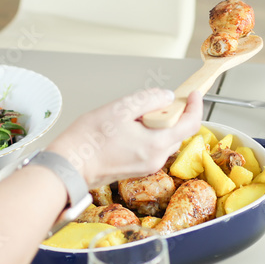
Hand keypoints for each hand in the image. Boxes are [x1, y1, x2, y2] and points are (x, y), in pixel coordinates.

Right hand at [46, 89, 202, 188]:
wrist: (69, 166)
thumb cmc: (88, 140)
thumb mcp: (120, 108)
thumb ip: (148, 100)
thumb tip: (166, 97)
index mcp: (156, 144)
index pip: (190, 125)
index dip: (195, 107)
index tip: (193, 95)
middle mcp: (155, 159)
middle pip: (178, 133)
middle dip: (174, 115)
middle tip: (157, 101)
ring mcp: (146, 166)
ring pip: (165, 141)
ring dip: (160, 126)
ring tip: (137, 115)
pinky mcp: (137, 169)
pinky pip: (152, 148)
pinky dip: (149, 135)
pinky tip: (130, 128)